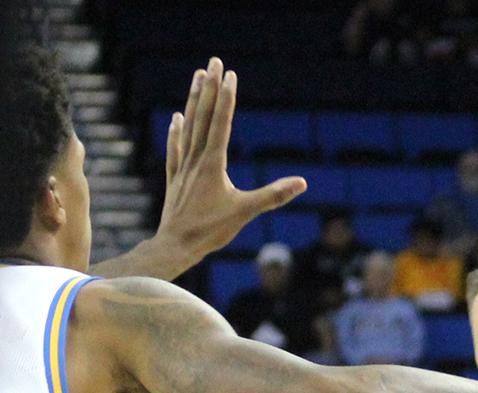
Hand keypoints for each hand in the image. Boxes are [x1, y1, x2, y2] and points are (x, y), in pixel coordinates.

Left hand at [154, 58, 306, 264]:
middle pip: (203, 116)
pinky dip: (176, 131)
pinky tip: (176, 118)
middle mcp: (196, 159)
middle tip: (213, 63)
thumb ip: (273, 195)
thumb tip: (302, 182)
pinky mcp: (176, 178)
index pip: (220, 122)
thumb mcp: (246, 212)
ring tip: (196, 77)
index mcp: (213, 163)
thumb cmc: (211, 230)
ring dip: (193, 101)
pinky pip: (176, 148)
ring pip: (189, 126)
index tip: (229, 74)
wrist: (176, 245)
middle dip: (209, 88)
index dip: (225, 97)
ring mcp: (184, 167)